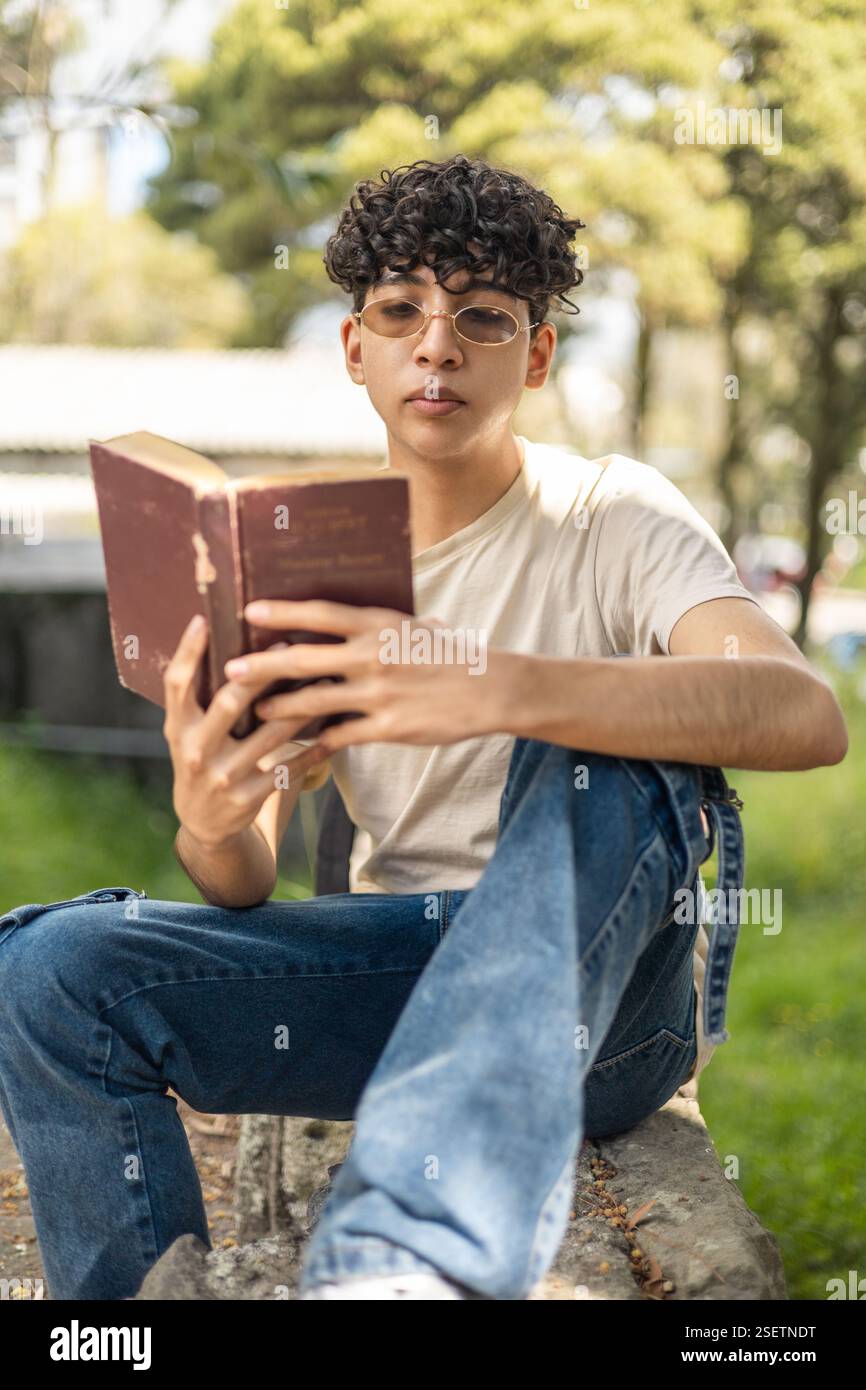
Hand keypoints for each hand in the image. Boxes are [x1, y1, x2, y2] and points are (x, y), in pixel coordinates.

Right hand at [163, 614, 328, 849]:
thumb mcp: (188, 731)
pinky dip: (314, 748)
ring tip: (325, 682)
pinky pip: (289, 766)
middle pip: (228, 703)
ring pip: (269, 733)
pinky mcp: (248, 797)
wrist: (203, 823)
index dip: (187, 651)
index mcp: (178, 727)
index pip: (176, 683)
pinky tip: (336, 730)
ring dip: (301, 705)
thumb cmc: (202, 759)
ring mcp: (222, 776)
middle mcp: (195, 751)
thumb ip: (200, 696)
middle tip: (288, 645)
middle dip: (261, 672)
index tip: (203, 619)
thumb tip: (230, 641)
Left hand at [223, 599, 519, 752]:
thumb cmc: (451, 655)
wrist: (490, 689)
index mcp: (379, 625)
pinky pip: (340, 736)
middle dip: (262, 666)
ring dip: (279, 709)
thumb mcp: (413, 629)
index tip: (249, 611)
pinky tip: (299, 748)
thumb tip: (345, 618)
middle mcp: (373, 656)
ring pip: (314, 701)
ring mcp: (379, 694)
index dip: (282, 612)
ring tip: (255, 714)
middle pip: (304, 659)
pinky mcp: (388, 728)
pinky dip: (316, 742)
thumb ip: (377, 627)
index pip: (320, 614)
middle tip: (230, 670)